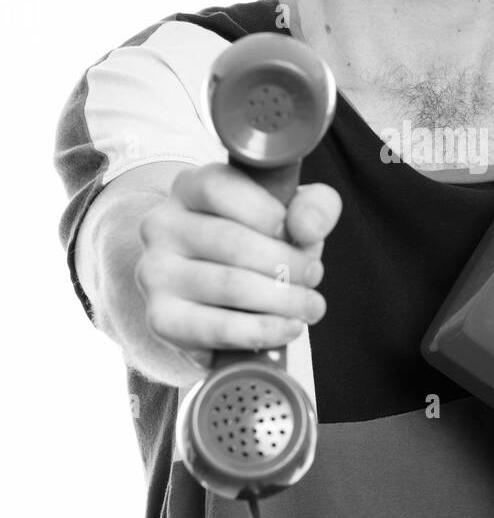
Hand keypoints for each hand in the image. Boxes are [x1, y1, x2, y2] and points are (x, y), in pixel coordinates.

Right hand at [134, 162, 341, 369]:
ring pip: (230, 286)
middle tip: (313, 276)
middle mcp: (162, 226)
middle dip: (286, 264)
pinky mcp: (161, 318)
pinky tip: (289, 327)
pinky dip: (263, 330)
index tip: (301, 235)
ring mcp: (155, 273)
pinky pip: (218, 328)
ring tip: (310, 305)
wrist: (218, 295)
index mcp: (189, 188)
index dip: (269, 213)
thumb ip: (313, 206)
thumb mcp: (291, 213)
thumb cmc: (257, 242)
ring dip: (283, 300)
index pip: (219, 188)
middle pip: (231, 242)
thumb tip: (306, 228)